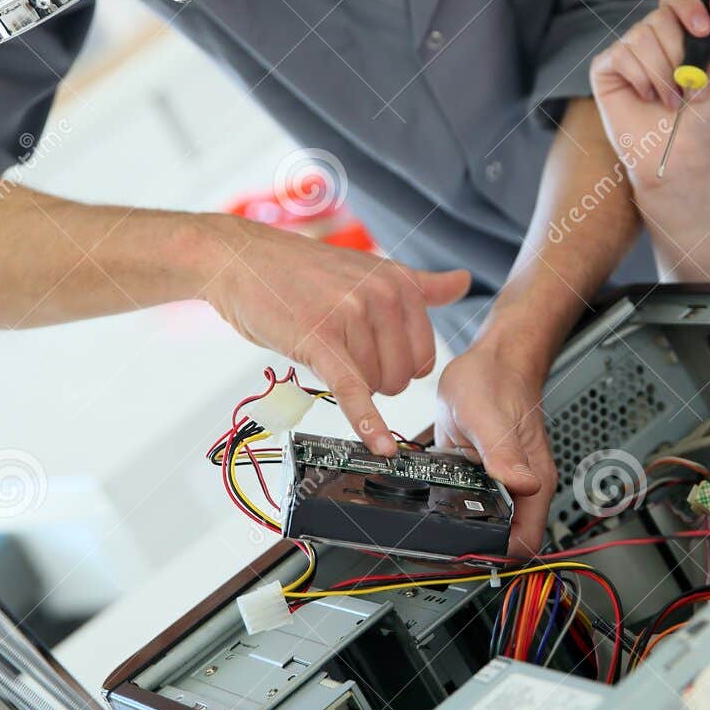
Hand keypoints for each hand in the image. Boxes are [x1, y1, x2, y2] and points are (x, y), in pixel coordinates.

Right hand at [205, 219, 470, 453]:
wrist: (244, 261)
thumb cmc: (305, 272)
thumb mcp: (370, 270)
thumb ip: (422, 284)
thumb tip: (465, 282)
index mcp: (400, 282)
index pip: (424, 357)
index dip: (398, 367)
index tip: (372, 356)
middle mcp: (382, 295)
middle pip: (403, 376)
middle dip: (375, 378)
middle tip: (343, 353)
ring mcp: (353, 316)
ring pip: (375, 384)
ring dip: (351, 381)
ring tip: (325, 349)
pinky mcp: (321, 340)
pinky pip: (353, 390)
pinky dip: (367, 423)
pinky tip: (380, 447)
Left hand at [434, 336, 556, 559]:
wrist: (491, 359)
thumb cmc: (498, 380)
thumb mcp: (489, 416)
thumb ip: (503, 451)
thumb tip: (524, 485)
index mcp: (533, 480)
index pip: (524, 542)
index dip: (498, 558)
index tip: (465, 557)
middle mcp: (518, 487)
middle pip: (502, 541)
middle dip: (472, 551)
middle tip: (435, 552)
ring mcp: (498, 482)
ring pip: (483, 525)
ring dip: (458, 533)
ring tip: (426, 536)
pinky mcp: (479, 474)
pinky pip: (467, 503)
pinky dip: (449, 510)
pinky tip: (428, 507)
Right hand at [590, 0, 709, 198]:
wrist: (679, 157)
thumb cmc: (702, 118)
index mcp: (679, 31)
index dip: (689, 6)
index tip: (703, 30)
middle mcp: (650, 35)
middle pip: (661, 18)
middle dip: (680, 57)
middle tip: (686, 88)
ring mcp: (626, 50)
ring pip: (642, 37)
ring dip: (662, 75)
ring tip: (669, 99)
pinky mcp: (605, 67)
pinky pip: (621, 55)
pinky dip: (641, 79)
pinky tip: (646, 98)